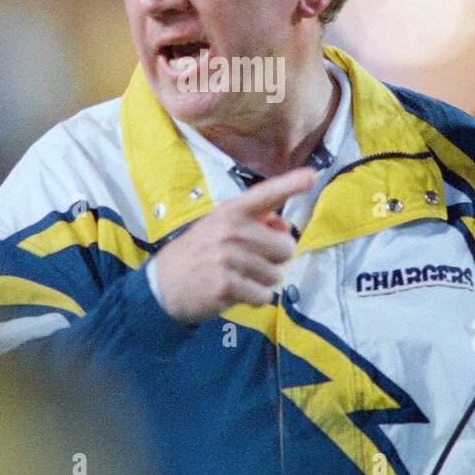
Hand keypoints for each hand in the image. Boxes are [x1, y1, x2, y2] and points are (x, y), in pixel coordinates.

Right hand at [152, 167, 315, 323]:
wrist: (162, 283)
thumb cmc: (199, 253)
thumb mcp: (221, 228)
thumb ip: (255, 224)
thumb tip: (286, 230)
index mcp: (231, 211)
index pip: (266, 194)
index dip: (291, 184)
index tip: (312, 176)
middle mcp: (231, 230)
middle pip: (285, 247)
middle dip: (275, 260)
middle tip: (251, 262)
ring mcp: (228, 257)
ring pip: (276, 275)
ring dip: (263, 282)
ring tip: (239, 277)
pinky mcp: (227, 284)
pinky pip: (263, 295)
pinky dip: (254, 298)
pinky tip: (234, 292)